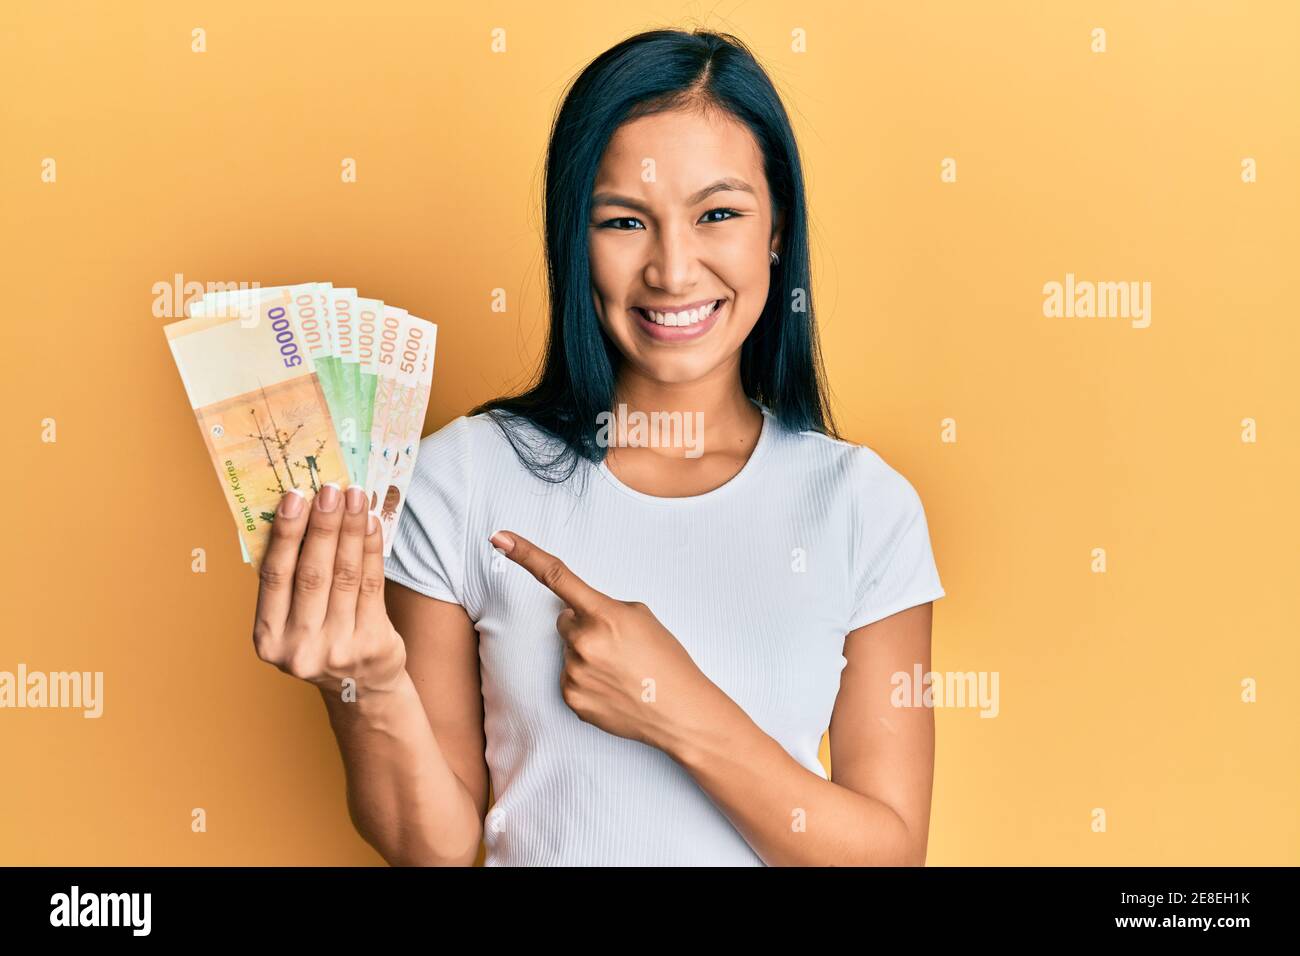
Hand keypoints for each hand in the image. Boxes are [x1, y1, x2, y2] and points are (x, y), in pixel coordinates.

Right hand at [252, 483, 407, 698]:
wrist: (362, 688)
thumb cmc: (323, 639)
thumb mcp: (294, 621)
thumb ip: (291, 580)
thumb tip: (301, 512)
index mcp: (268, 638)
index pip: (274, 577)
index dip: (285, 534)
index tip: (295, 497)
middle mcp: (300, 647)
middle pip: (312, 573)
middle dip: (322, 525)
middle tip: (330, 489)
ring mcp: (337, 649)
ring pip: (345, 575)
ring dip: (351, 530)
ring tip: (354, 498)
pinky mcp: (372, 644)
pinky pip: (372, 585)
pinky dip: (371, 550)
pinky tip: (372, 524)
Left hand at [489, 530, 711, 750]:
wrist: (679, 711)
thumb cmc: (666, 660)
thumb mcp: (641, 617)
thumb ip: (604, 608)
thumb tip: (580, 616)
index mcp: (603, 614)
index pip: (557, 576)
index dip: (525, 554)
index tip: (498, 538)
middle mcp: (583, 641)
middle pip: (565, 620)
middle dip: (584, 627)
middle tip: (617, 646)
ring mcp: (574, 672)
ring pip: (568, 650)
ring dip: (587, 655)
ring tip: (620, 671)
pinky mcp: (570, 698)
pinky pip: (568, 677)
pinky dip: (586, 680)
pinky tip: (611, 688)